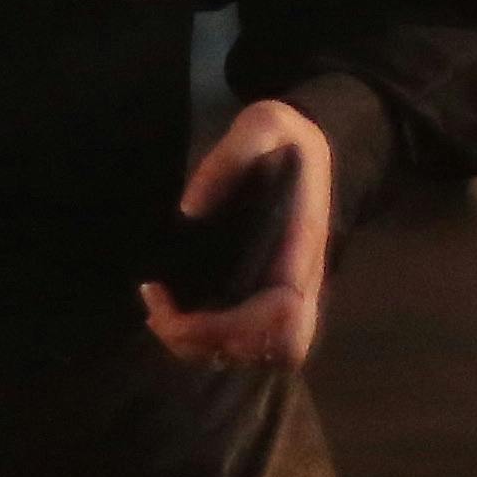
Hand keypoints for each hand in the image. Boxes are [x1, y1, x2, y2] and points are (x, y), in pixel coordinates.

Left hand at [143, 98, 337, 371]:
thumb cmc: (288, 139)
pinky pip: (245, 340)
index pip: (283, 315)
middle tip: (158, 310)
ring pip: (257, 353)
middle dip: (209, 342)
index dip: (229, 327)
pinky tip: (173, 310)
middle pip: (273, 350)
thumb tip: (188, 211)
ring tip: (158, 310)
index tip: (176, 305)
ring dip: (202, 345)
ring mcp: (288, 294)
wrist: (319, 147)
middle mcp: (301, 282)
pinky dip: (206, 338)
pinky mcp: (269, 296)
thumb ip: (231, 157)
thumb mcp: (263, 123)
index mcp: (301, 247)